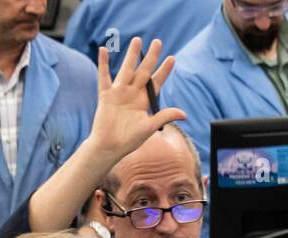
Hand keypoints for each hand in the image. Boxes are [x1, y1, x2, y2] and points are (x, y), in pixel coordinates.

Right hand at [88, 37, 186, 166]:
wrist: (111, 146)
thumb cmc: (130, 140)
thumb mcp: (150, 127)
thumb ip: (164, 117)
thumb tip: (184, 114)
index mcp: (144, 101)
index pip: (156, 82)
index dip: (164, 71)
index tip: (172, 58)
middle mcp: (133, 94)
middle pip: (144, 71)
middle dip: (151, 57)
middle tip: (158, 42)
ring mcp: (119, 93)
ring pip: (127, 69)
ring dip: (132, 55)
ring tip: (137, 40)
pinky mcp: (106, 95)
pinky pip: (104, 77)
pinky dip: (103, 64)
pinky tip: (103, 50)